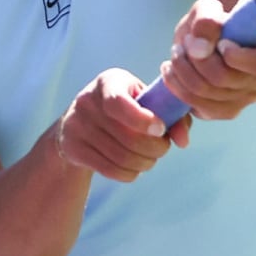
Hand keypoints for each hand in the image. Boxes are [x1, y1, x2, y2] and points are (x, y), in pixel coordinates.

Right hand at [56, 68, 189, 182]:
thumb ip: (172, 115)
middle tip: (162, 147)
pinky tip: (133, 165)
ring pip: (123, 158)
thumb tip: (182, 141)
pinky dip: (130, 173)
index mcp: (108, 82)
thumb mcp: (146, 100)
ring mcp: (76, 126)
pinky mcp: (72, 148)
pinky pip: (112, 170)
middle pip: (129, 138)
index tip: (160, 129)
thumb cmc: (125, 108)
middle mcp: (87, 101)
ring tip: (149, 157)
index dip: (142, 120)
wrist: (78, 122)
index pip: (118, 103)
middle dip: (156, 149)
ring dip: (146, 163)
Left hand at [160, 0, 255, 119]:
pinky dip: (176, 85)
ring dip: (182, 69)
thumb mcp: (208, 11)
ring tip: (177, 52)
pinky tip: (171, 70)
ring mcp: (241, 100)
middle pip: (221, 77)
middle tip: (187, 41)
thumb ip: (206, 20)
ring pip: (203, 91)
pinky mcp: (220, 111)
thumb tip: (200, 46)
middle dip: (195, 58)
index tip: (219, 42)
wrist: (210, 44)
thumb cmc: (214, 27)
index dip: (235, 55)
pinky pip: (195, 105)